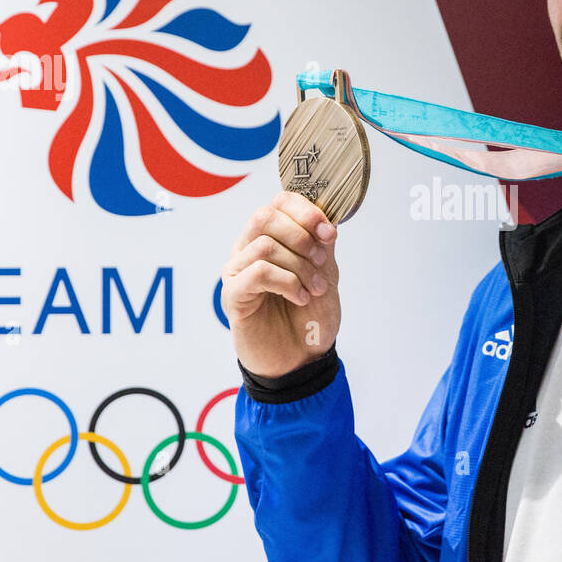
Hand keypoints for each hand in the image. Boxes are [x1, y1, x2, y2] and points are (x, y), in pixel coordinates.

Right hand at [221, 190, 340, 377]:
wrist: (302, 359)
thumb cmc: (309, 317)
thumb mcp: (325, 274)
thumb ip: (322, 245)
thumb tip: (325, 220)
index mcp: (271, 238)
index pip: (278, 203)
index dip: (305, 211)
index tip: (328, 233)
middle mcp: (248, 250)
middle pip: (265, 217)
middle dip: (302, 237)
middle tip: (321, 263)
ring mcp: (237, 272)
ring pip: (265, 246)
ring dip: (299, 267)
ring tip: (313, 288)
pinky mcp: (233, 296)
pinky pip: (257, 273)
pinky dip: (287, 282)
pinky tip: (299, 298)